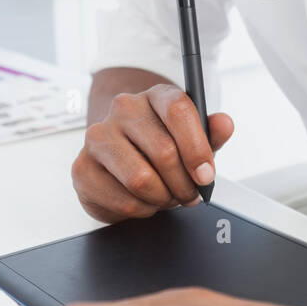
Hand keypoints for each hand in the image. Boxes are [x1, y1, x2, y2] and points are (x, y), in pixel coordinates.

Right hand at [72, 84, 233, 222]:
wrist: (119, 163)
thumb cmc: (161, 148)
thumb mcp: (192, 140)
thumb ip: (211, 133)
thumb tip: (224, 123)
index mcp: (155, 95)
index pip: (178, 110)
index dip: (197, 148)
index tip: (206, 175)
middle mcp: (123, 108)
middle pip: (164, 151)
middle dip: (184, 184)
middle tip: (190, 194)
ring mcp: (98, 136)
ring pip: (142, 179)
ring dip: (163, 198)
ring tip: (167, 196)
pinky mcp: (82, 168)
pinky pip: (123, 200)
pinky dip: (142, 210)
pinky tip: (144, 201)